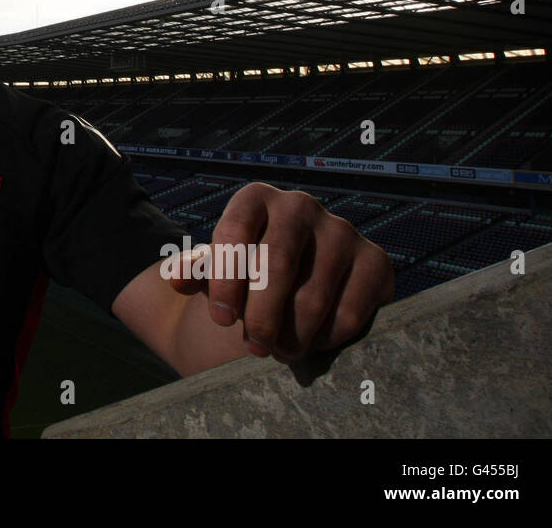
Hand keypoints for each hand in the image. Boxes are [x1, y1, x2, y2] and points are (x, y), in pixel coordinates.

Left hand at [166, 181, 393, 363]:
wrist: (295, 284)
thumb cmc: (246, 276)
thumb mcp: (216, 272)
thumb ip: (194, 272)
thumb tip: (175, 278)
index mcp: (255, 199)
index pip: (235, 234)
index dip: (226, 281)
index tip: (222, 320)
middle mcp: (300, 205)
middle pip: (276, 265)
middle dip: (261, 316)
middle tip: (255, 348)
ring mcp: (342, 230)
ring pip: (312, 295)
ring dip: (292, 336)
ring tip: (279, 351)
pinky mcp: (376, 261)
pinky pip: (350, 312)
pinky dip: (327, 338)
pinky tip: (312, 343)